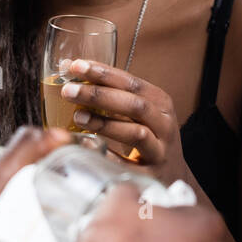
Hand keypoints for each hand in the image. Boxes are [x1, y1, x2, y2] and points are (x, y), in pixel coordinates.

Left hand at [61, 59, 192, 186]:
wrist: (172, 175)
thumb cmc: (149, 137)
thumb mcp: (141, 114)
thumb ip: (114, 97)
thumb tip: (73, 76)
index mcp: (161, 103)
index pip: (131, 83)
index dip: (104, 73)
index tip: (76, 66)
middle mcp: (164, 124)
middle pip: (134, 105)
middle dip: (99, 95)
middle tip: (69, 90)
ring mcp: (160, 151)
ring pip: (136, 133)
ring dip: (104, 123)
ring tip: (78, 116)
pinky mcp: (151, 176)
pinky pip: (128, 165)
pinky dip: (108, 155)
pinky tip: (87, 146)